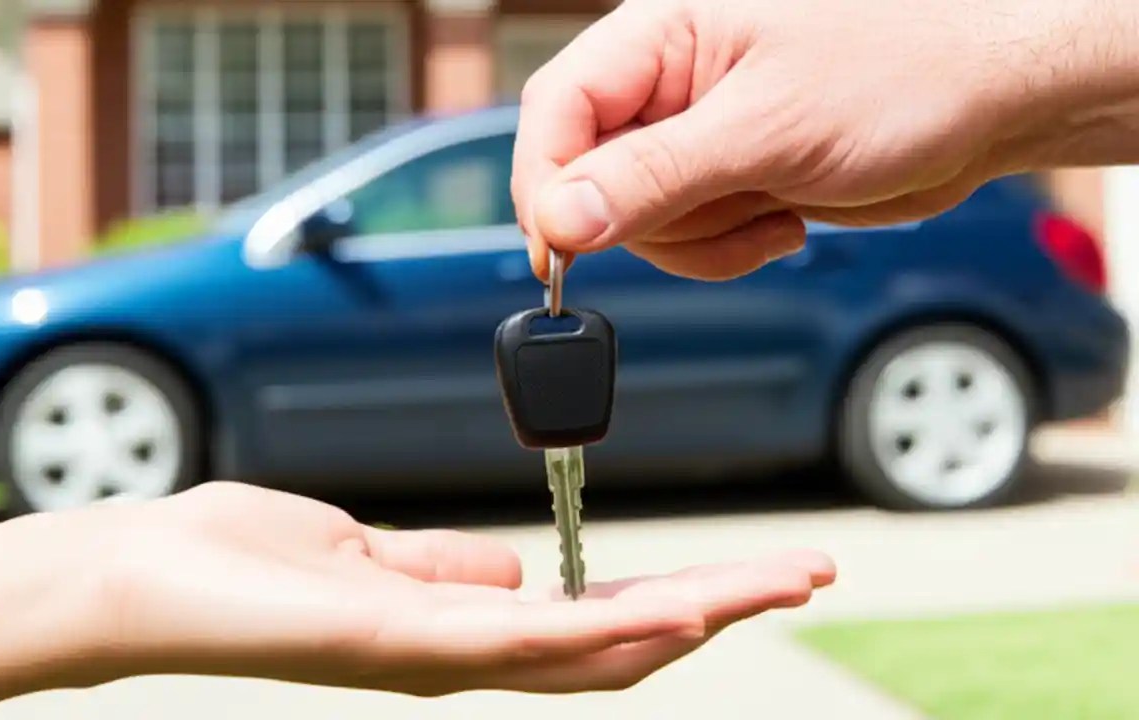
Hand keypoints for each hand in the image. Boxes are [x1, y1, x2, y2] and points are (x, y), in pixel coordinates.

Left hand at [0, 482, 833, 718]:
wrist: (150, 580)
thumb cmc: (247, 564)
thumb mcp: (370, 556)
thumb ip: (447, 567)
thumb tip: (521, 564)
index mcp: (463, 627)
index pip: (598, 615)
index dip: (685, 596)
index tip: (755, 569)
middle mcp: (468, 655)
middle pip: (622, 638)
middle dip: (723, 607)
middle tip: (811, 574)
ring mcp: (443, 656)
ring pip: (598, 644)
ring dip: (697, 613)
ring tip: (779, 582)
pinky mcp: (406, 642)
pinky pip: (528, 639)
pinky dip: (608, 627)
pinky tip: (674, 606)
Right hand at [513, 0, 1138, 281]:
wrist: (992, 103)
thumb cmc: (906, 72)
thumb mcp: (766, 128)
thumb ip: (654, 176)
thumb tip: (560, 217)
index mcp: (663, 33)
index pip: (558, 108)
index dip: (547, 182)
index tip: (560, 246)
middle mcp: (671, 81)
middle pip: (589, 175)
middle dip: (649, 218)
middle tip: (720, 211)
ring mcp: (699, 134)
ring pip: (637, 217)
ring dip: (700, 239)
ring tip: (772, 206)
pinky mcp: (728, 177)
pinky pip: (686, 235)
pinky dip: (726, 248)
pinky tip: (782, 218)